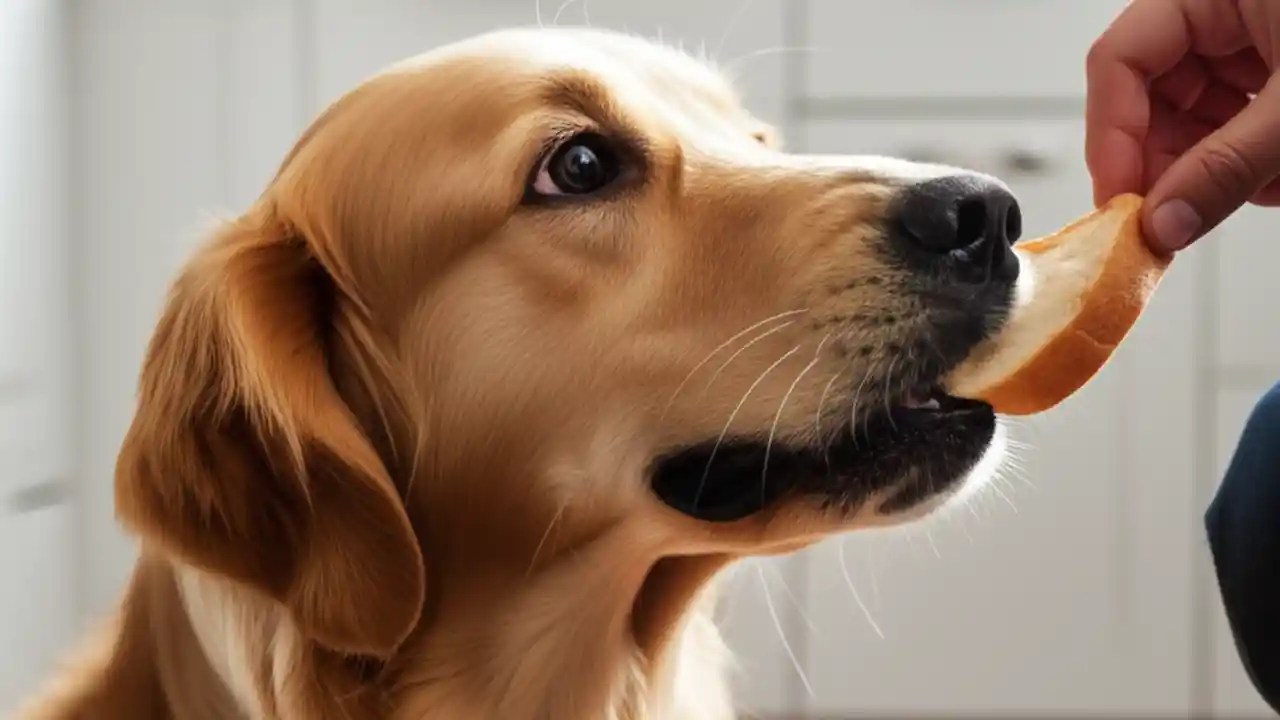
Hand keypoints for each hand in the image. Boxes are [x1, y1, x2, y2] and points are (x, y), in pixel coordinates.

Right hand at [1086, 0, 1279, 252]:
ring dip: (1217, 169)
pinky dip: (1249, 161)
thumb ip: (1229, 166)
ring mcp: (1252, 42)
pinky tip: (1277, 179)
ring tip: (1260, 190)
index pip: (1120, 58)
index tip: (1123, 203)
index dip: (1111, 134)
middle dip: (1168, 164)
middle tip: (1173, 220)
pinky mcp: (1275, 72)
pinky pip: (1235, 124)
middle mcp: (1222, 12)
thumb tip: (1163, 225)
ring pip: (1195, 119)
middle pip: (1151, 97)